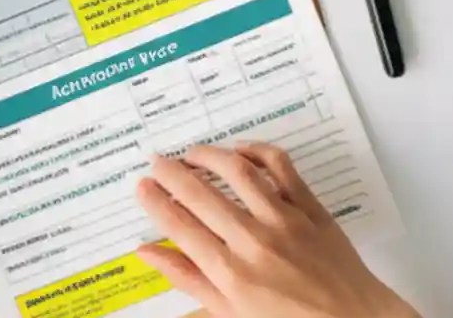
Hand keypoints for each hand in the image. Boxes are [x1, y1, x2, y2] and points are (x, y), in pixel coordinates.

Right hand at [135, 143, 417, 317]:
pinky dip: (257, 151)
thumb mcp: (231, 312)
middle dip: (171, 173)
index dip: (155, 202)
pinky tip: (240, 151)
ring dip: (208, 155)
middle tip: (157, 162)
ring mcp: (284, 220)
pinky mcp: (310, 207)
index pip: (180, 226)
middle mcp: (253, 241)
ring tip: (191, 153)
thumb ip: (189, 279)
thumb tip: (148, 252)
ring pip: (237, 171)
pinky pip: (281, 166)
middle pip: (200, 194)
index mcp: (230, 273)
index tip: (142, 186)